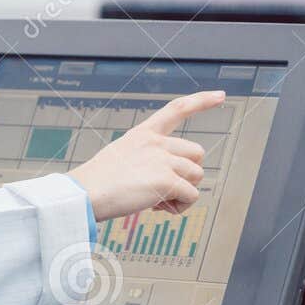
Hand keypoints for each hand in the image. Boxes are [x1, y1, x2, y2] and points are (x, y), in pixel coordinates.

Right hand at [65, 91, 223, 221]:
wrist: (84, 194)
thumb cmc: (97, 182)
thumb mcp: (121, 157)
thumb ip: (147, 159)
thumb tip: (171, 180)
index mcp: (143, 134)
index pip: (177, 109)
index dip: (201, 101)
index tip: (220, 96)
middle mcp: (155, 143)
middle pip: (196, 154)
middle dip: (186, 173)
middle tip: (164, 189)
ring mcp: (162, 160)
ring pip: (196, 176)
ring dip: (183, 192)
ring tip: (158, 201)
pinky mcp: (166, 181)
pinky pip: (191, 196)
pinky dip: (180, 206)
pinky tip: (158, 208)